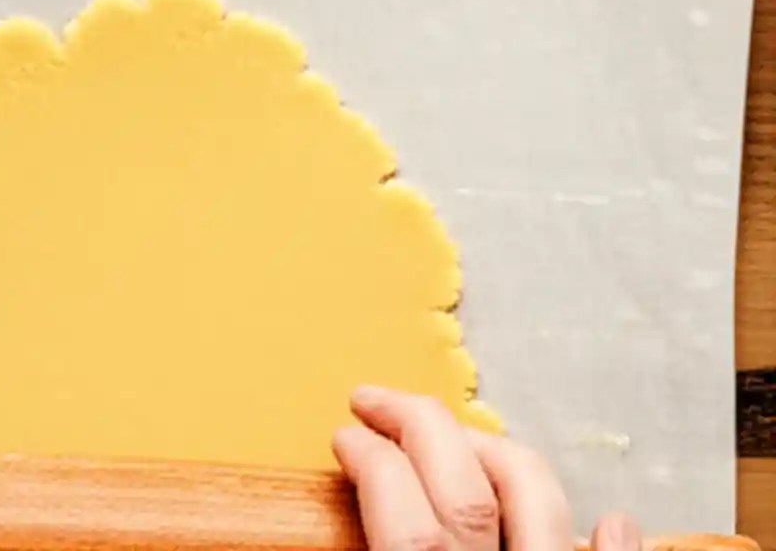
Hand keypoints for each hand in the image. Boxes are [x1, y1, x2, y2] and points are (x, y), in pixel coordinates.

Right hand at [334, 386, 638, 550]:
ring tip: (460, 437)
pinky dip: (611, 539)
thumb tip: (323, 530)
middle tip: (375, 399)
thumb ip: (371, 550)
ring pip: (538, 502)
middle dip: (417, 424)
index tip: (345, 435)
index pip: (396, 505)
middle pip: (464, 488)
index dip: (367, 456)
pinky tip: (611, 518)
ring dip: (494, 454)